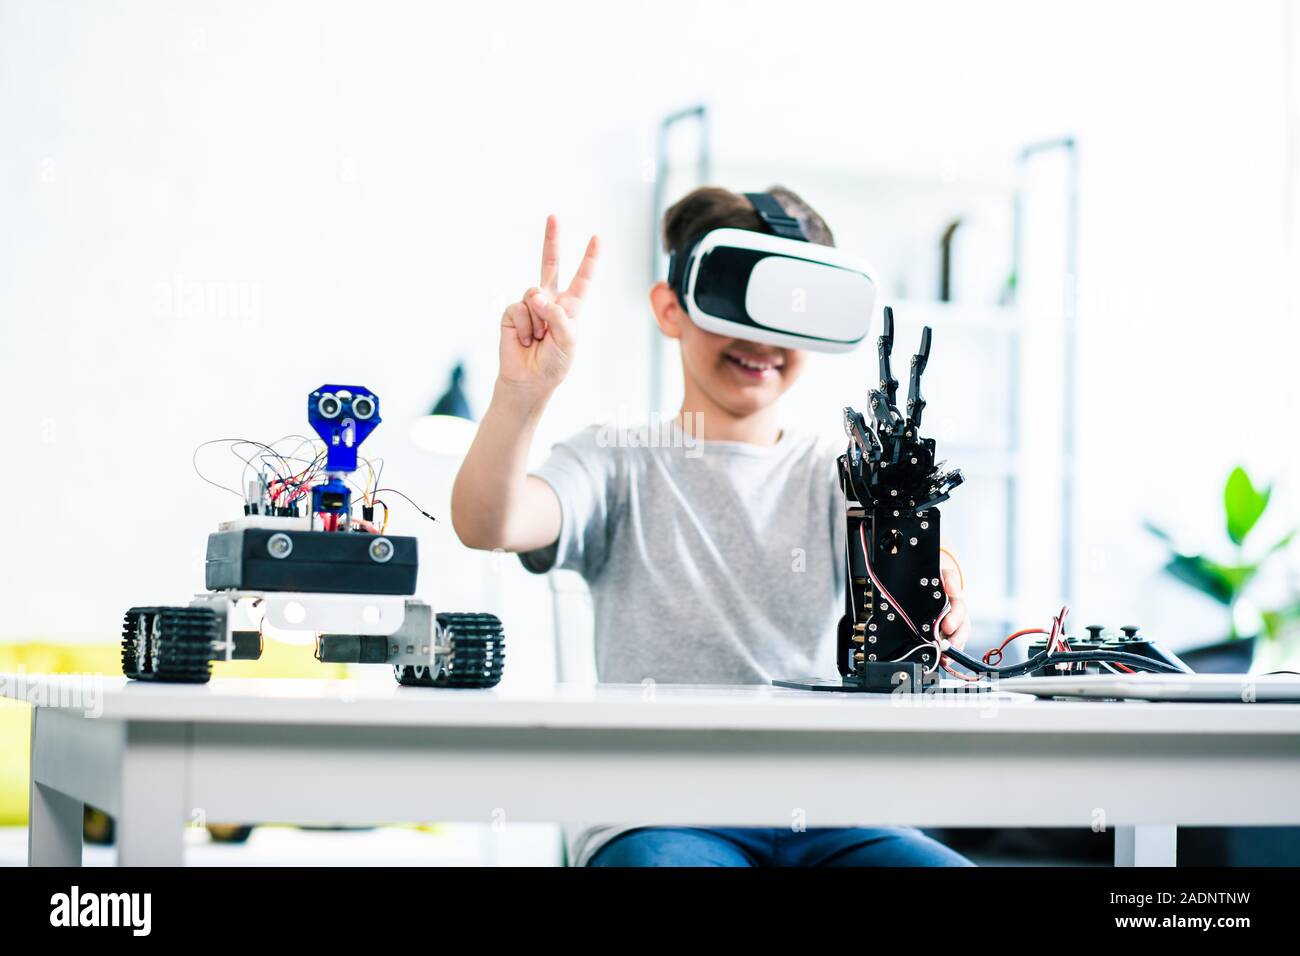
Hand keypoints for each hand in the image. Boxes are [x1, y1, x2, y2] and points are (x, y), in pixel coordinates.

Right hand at [497, 215, 599, 402]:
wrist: (528, 381)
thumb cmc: (554, 363)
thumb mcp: (568, 341)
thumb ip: (558, 316)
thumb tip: (535, 295)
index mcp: (570, 307)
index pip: (582, 278)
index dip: (590, 259)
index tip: (597, 238)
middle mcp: (550, 301)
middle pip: (550, 264)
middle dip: (551, 240)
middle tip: (553, 216)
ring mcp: (530, 305)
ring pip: (534, 294)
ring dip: (538, 320)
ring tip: (539, 339)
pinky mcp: (512, 313)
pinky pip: (519, 309)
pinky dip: (524, 326)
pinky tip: (525, 340)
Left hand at [937, 553, 968, 651]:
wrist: (930, 583)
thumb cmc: (935, 580)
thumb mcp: (941, 574)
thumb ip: (948, 579)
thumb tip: (951, 587)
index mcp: (956, 598)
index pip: (959, 607)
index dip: (954, 618)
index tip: (947, 627)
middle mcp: (958, 613)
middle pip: (962, 627)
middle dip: (956, 638)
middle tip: (947, 645)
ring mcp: (955, 624)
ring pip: (959, 638)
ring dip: (954, 648)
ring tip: (946, 657)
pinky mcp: (948, 634)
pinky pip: (953, 645)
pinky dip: (949, 655)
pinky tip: (943, 661)